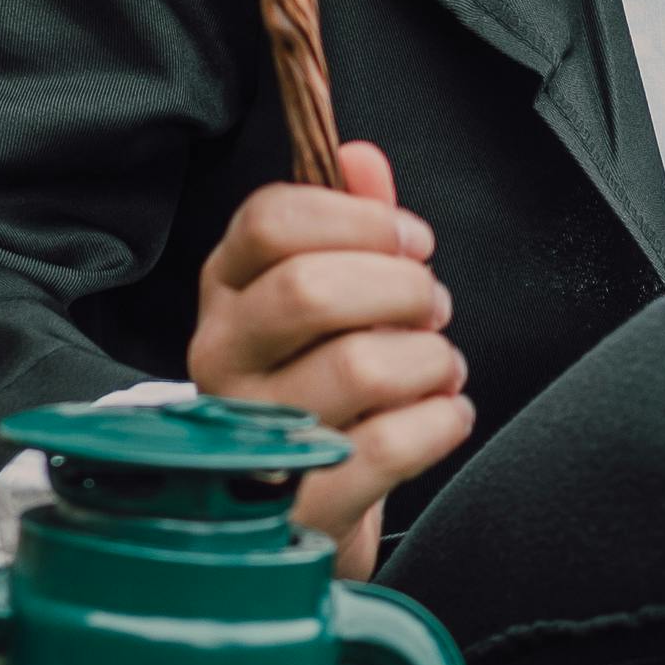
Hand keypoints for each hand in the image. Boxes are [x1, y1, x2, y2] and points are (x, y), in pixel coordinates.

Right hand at [187, 140, 476, 579]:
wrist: (302, 508)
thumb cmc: (322, 382)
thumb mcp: (326, 295)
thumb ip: (345, 220)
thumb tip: (361, 156)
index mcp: (225, 291)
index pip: (271, 220)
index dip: (362, 218)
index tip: (411, 240)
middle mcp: (221, 357)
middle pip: (313, 289)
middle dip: (405, 289)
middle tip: (431, 309)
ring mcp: (252, 436)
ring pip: (363, 368)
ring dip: (432, 360)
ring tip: (437, 368)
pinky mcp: (302, 504)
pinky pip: (393, 445)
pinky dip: (443, 421)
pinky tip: (442, 415)